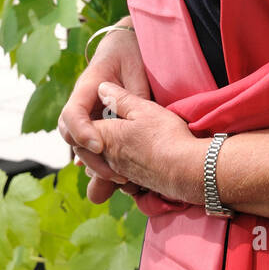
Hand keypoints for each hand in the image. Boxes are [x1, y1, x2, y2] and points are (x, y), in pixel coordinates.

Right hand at [58, 24, 150, 204]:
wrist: (125, 45)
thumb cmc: (131, 53)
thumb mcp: (137, 69)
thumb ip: (133, 95)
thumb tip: (132, 120)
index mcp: (86, 87)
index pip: (72, 113)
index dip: (81, 131)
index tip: (99, 145)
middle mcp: (81, 103)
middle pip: (71, 136)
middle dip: (90, 157)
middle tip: (115, 174)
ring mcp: (86, 114)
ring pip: (79, 145)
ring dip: (96, 164)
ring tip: (121, 181)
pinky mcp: (96, 123)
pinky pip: (93, 145)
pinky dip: (104, 161)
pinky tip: (123, 178)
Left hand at [67, 82, 204, 207]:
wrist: (185, 170)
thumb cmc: (165, 136)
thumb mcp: (144, 109)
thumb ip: (120, 98)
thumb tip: (101, 88)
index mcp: (105, 136)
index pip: (83, 127)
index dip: (91, 117)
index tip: (105, 108)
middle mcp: (107, 157)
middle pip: (89, 148)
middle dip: (95, 137)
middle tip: (110, 123)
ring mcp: (120, 172)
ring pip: (102, 162)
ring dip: (106, 152)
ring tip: (121, 141)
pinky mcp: (133, 181)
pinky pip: (117, 173)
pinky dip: (120, 165)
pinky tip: (134, 157)